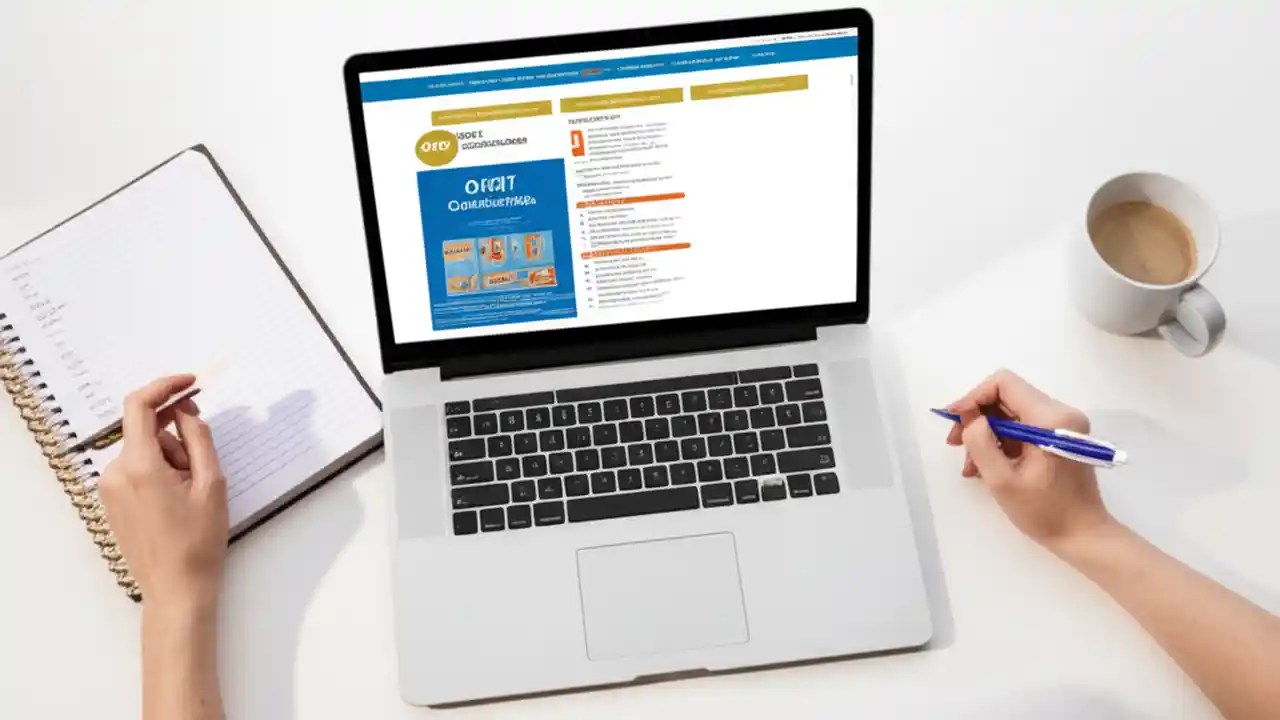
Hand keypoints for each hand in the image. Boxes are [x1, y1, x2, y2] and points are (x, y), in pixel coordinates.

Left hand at [99, 375, 227, 612]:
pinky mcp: (112, 501)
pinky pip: (137, 469)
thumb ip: (198, 438)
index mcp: (139, 466)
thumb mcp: (211, 483)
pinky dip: (160, 473)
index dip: (166, 387)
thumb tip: (186, 412)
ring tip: (192, 495)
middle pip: (147, 431)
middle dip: (178, 439)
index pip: (140, 406)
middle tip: (203, 468)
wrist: (176, 589)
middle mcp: (115, 472)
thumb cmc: (198, 541)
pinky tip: (178, 500)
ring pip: (144, 451)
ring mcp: (109, 488)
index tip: (191, 383)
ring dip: (171, 460)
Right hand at [946, 369, 1114, 552]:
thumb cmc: (1045, 512)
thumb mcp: (1003, 481)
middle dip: (977, 418)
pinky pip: (1022, 427)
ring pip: (1011, 413)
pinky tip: (987, 465)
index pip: (1004, 384)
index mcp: (1051, 420)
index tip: (955, 420)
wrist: (1083, 535)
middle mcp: (1061, 413)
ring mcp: (1062, 424)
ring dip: (987, 433)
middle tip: (956, 444)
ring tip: (971, 465)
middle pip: (1007, 397)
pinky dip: (1001, 441)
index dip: (974, 397)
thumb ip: (981, 442)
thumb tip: (970, 417)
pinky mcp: (1060, 436)